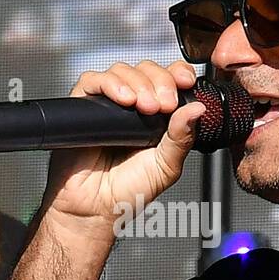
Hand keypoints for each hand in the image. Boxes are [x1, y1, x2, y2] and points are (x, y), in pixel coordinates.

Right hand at [41, 60, 205, 234]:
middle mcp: (131, 105)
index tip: (186, 81)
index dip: (177, 73)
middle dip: (159, 81)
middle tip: (164, 104)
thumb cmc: (127, 192)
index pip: (167, 78)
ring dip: (138, 83)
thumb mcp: (166, 166)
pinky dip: (110, 84)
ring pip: (121, 70)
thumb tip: (198, 108)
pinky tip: (124, 100)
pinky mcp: (81, 105)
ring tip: (145, 107)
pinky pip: (92, 81)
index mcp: (155, 116)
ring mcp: (105, 104)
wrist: (94, 210)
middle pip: (146, 69)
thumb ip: (182, 138)